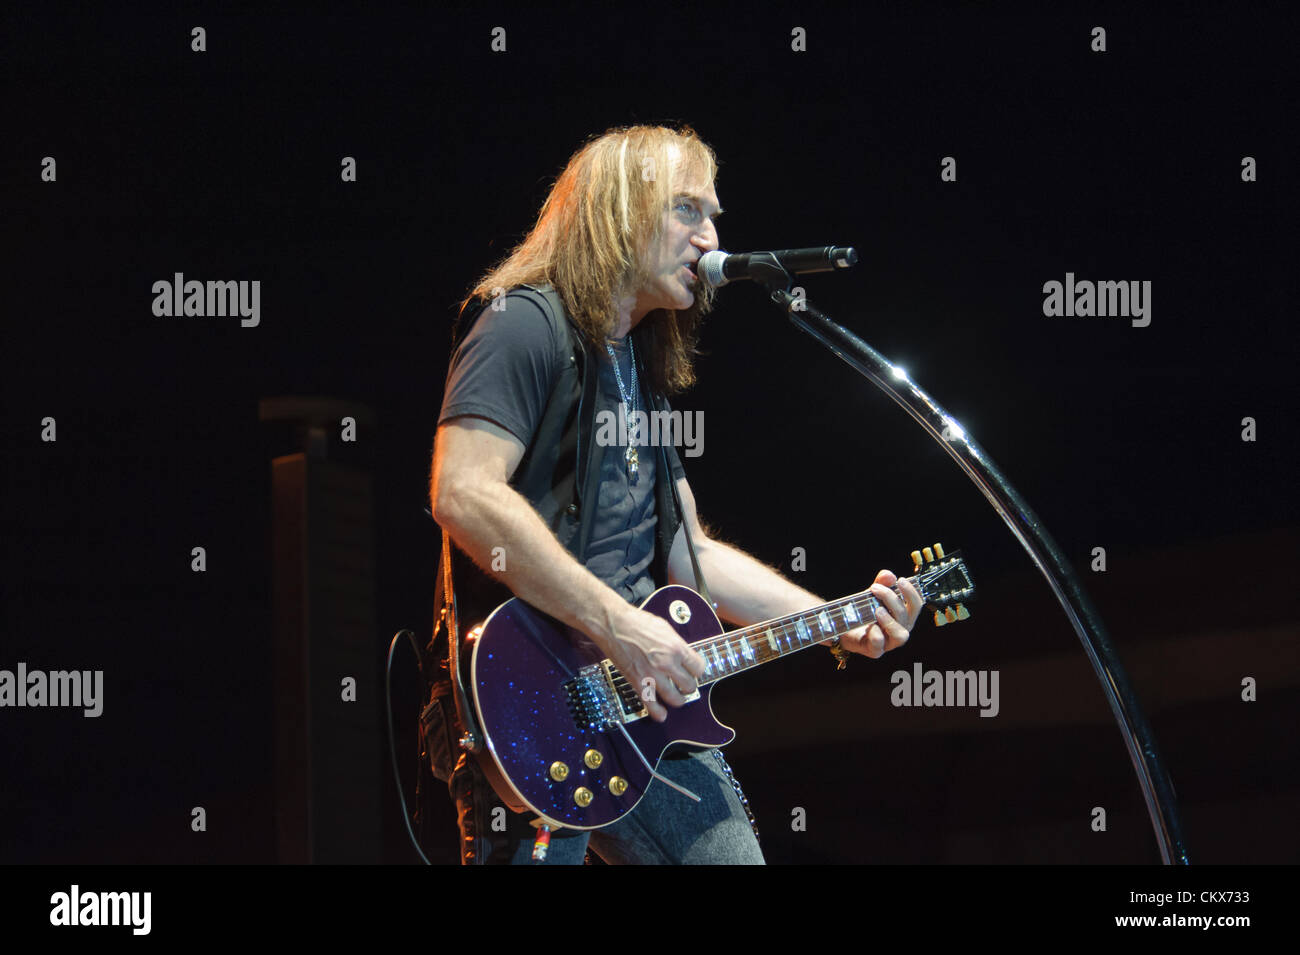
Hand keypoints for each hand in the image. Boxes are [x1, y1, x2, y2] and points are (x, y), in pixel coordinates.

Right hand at [603, 605, 707, 722]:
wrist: (614, 624)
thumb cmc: (636, 621)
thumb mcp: (665, 628)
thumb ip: (676, 645)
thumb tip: (683, 656)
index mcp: (676, 647)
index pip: (699, 668)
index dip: (697, 670)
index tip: (694, 671)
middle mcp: (667, 663)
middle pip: (689, 685)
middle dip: (688, 685)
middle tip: (685, 684)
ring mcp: (652, 675)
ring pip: (675, 699)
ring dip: (678, 700)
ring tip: (677, 697)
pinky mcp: (638, 682)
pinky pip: (651, 704)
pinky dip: (658, 713)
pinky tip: (661, 714)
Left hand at [841, 569, 920, 657]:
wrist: (843, 628)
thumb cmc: (864, 611)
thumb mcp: (872, 595)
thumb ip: (881, 583)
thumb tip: (889, 575)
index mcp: (904, 616)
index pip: (916, 605)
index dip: (912, 593)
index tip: (900, 580)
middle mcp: (900, 629)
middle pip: (907, 616)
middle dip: (892, 599)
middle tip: (875, 588)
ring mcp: (889, 643)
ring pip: (900, 634)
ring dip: (890, 620)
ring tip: (877, 609)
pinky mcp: (875, 651)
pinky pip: (880, 644)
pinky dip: (876, 633)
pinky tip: (869, 624)